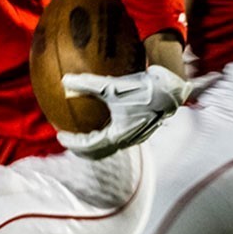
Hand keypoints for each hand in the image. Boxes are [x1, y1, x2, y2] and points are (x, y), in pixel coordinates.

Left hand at [57, 65, 189, 158]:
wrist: (171, 89)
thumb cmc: (142, 89)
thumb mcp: (111, 87)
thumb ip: (87, 84)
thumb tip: (65, 81)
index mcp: (118, 136)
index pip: (89, 147)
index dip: (73, 143)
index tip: (61, 136)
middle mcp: (127, 140)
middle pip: (100, 152)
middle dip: (82, 148)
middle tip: (69, 140)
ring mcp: (136, 136)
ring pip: (111, 146)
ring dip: (95, 143)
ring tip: (85, 133)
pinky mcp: (142, 128)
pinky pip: (119, 137)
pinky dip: (107, 134)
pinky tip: (106, 119)